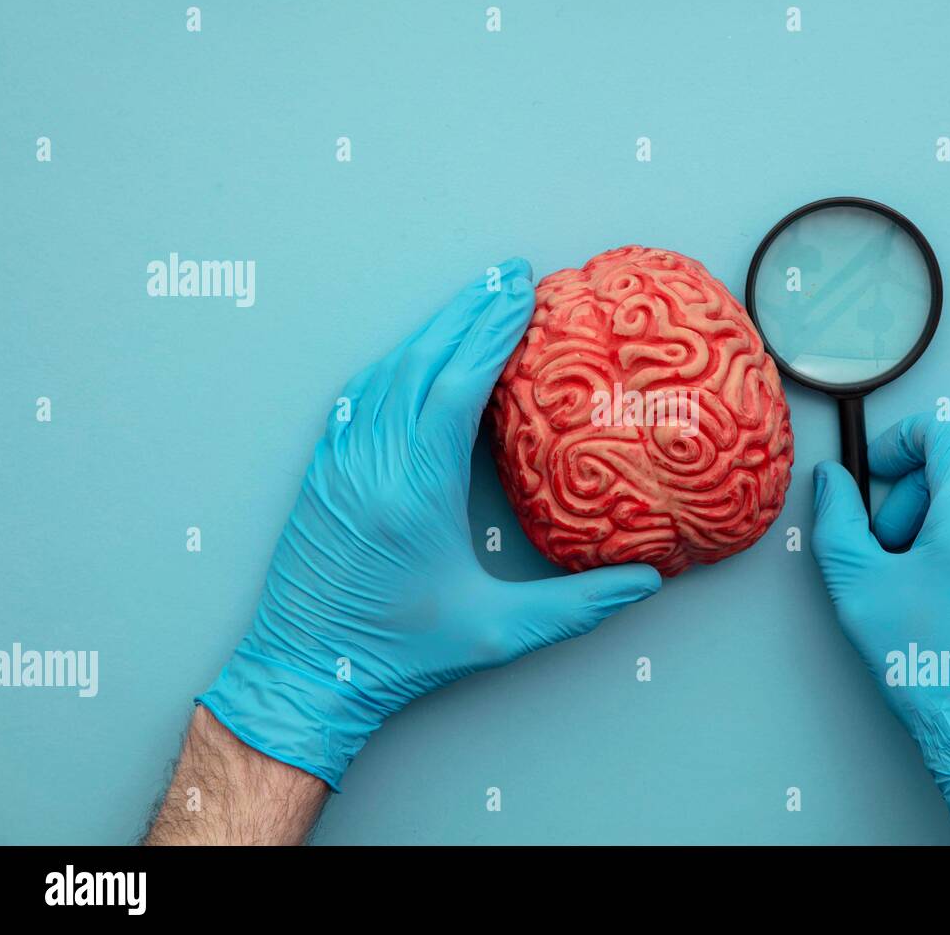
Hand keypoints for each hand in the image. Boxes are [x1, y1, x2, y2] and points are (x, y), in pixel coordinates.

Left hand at [198, 258, 661, 788]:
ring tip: (473, 297)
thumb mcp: (497, 633)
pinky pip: (362, 396)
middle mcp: (372, 463)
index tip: (523, 292)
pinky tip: (416, 349)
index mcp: (413, 491)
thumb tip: (645, 581)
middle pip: (422, 361)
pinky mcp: (324, 472)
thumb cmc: (398, 656)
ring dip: (432, 328)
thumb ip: (576, 606)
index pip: (457, 386)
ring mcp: (341, 463)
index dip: (492, 332)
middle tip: (507, 273)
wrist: (305, 676)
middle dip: (468, 310)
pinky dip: (396, 360)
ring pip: (388, 371)